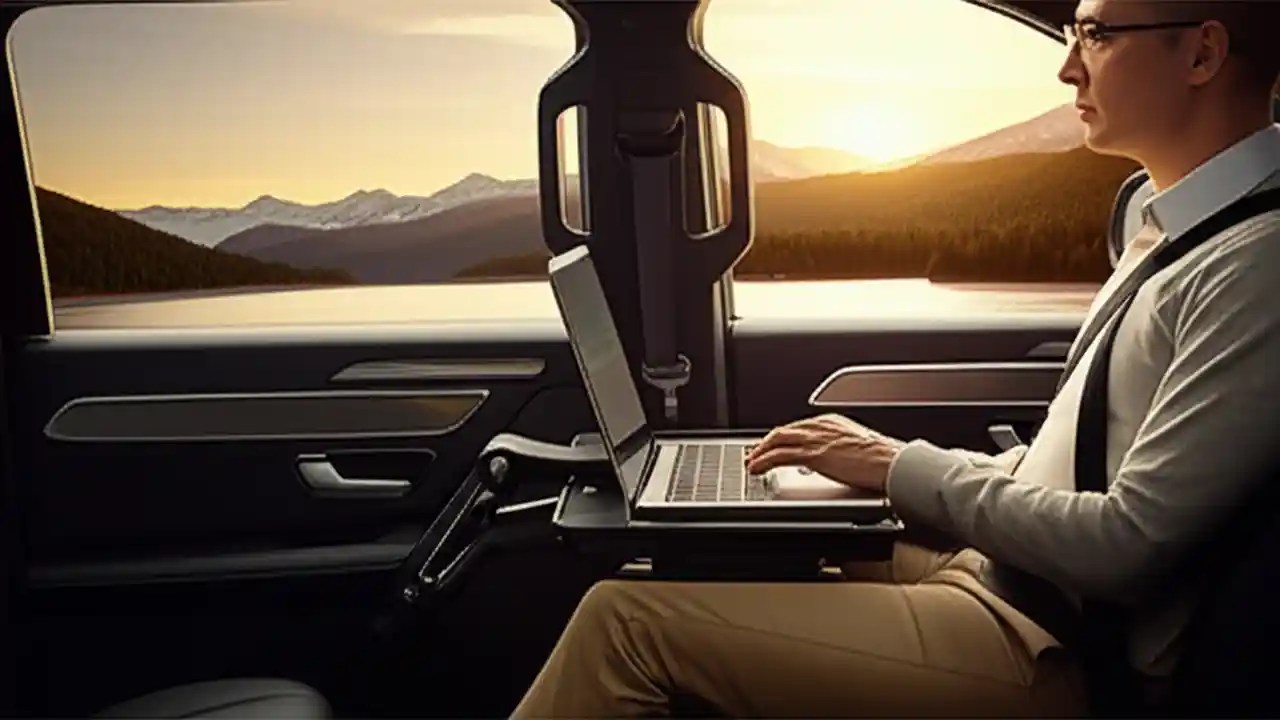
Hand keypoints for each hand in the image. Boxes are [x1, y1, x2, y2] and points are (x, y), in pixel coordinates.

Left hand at [744, 413, 906, 493]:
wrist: (893, 463)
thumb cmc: (883, 459)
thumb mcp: (857, 448)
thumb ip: (840, 450)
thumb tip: (834, 461)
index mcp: (832, 422)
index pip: (798, 428)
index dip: (781, 438)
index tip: (773, 446)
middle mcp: (821, 426)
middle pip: (784, 431)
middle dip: (766, 443)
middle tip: (755, 453)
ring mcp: (816, 439)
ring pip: (778, 441)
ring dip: (760, 452)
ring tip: (751, 462)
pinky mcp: (814, 455)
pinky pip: (781, 456)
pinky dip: (764, 461)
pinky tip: (757, 468)